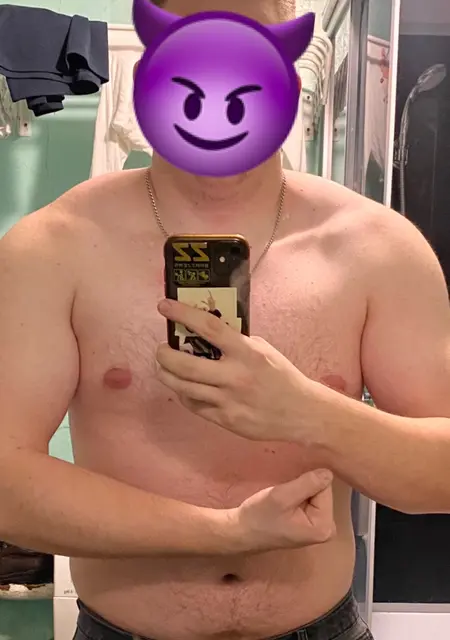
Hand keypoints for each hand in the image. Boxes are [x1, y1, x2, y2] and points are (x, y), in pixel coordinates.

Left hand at [156, 299, 318, 443]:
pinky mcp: (225, 420)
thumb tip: (209, 334)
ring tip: (164, 368)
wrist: (301, 412)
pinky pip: (195, 406)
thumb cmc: (282, 377)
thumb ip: (237, 343)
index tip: (164, 307)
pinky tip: (183, 388)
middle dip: (165, 355)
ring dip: (167, 375)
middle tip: (161, 349)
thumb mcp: (264, 351)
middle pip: (185, 365)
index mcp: (246, 353)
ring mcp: (228, 400)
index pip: (208, 328)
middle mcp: (234, 376)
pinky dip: (184, 394)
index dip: (183, 314)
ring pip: (183, 388)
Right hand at [231, 469, 334, 552]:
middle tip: (284, 495)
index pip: (325, 487)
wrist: (241, 531)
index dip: (305, 483)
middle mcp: (327, 529)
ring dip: (300, 490)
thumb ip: (308, 484)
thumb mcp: (281, 497)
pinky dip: (298, 496)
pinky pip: (311, 499)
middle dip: (304, 487)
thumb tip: (329, 472)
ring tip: (283, 498)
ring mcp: (319, 527)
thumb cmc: (259, 516)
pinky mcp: (311, 523)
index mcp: (324, 527)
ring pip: (316, 493)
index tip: (288, 491)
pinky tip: (286, 503)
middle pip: (323, 491)